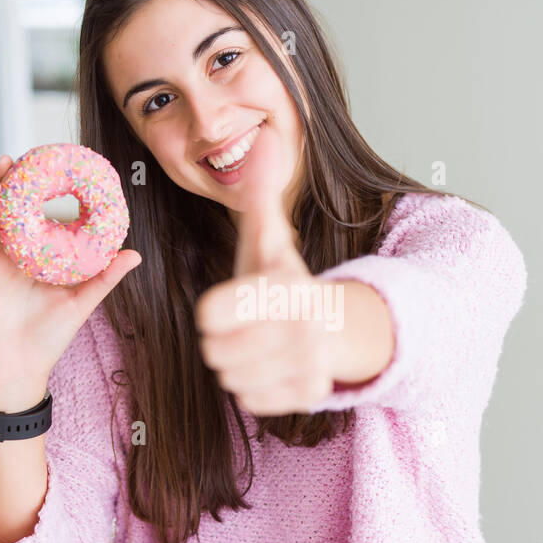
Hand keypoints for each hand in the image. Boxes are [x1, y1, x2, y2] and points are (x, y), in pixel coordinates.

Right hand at [0, 155, 140, 408]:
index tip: (37, 163)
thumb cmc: (50, 336)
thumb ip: (105, 277)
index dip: (26, 189)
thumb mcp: (81, 301)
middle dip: (0, 183)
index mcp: (25, 254)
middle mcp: (1, 255)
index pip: (23, 213)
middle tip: (10, 160)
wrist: (22, 369)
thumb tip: (135, 254)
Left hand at [195, 187, 334, 415]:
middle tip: (241, 327)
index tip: (228, 303)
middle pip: (216, 351)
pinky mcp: (309, 393)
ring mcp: (309, 364)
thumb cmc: (283, 279)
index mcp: (284, 287)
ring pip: (230, 379)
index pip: (210, 315)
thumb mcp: (267, 238)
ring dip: (235, 364)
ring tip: (255, 346)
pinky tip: (268, 366)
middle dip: (221, 340)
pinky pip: (250, 400)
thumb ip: (258, 195)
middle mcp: (302, 328)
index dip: (213, 309)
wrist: (333, 323)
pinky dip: (253, 387)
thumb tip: (262, 142)